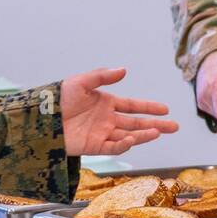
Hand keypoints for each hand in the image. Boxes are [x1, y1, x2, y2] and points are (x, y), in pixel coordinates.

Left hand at [61, 67, 178, 156]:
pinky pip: (113, 147)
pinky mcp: (94, 146)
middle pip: (137, 123)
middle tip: (174, 126)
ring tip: (158, 132)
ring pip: (129, 136)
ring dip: (144, 135)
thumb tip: (124, 70)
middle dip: (156, 125)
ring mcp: (102, 133)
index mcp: (106, 103)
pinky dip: (124, 145)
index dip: (149, 107)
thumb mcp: (81, 82)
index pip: (133, 106)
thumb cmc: (59, 98)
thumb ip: (102, 77)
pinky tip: (132, 139)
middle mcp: (108, 119)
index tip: (166, 109)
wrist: (42, 119)